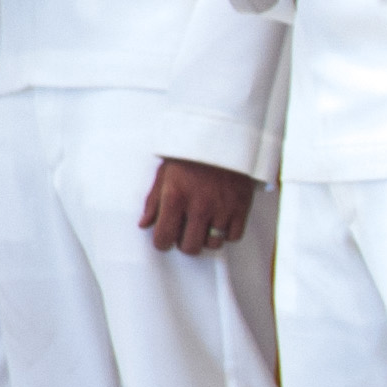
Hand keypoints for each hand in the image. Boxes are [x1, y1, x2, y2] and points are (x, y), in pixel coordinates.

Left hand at [139, 159, 258, 253]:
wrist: (223, 139)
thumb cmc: (189, 157)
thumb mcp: (164, 174)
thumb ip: (153, 202)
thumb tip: (145, 224)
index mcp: (175, 198)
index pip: (164, 238)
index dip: (162, 242)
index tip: (165, 238)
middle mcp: (199, 206)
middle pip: (191, 247)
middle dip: (186, 243)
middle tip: (186, 232)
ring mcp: (222, 208)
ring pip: (214, 244)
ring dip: (207, 238)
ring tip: (205, 225)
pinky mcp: (241, 207)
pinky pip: (234, 236)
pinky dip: (227, 233)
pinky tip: (221, 221)